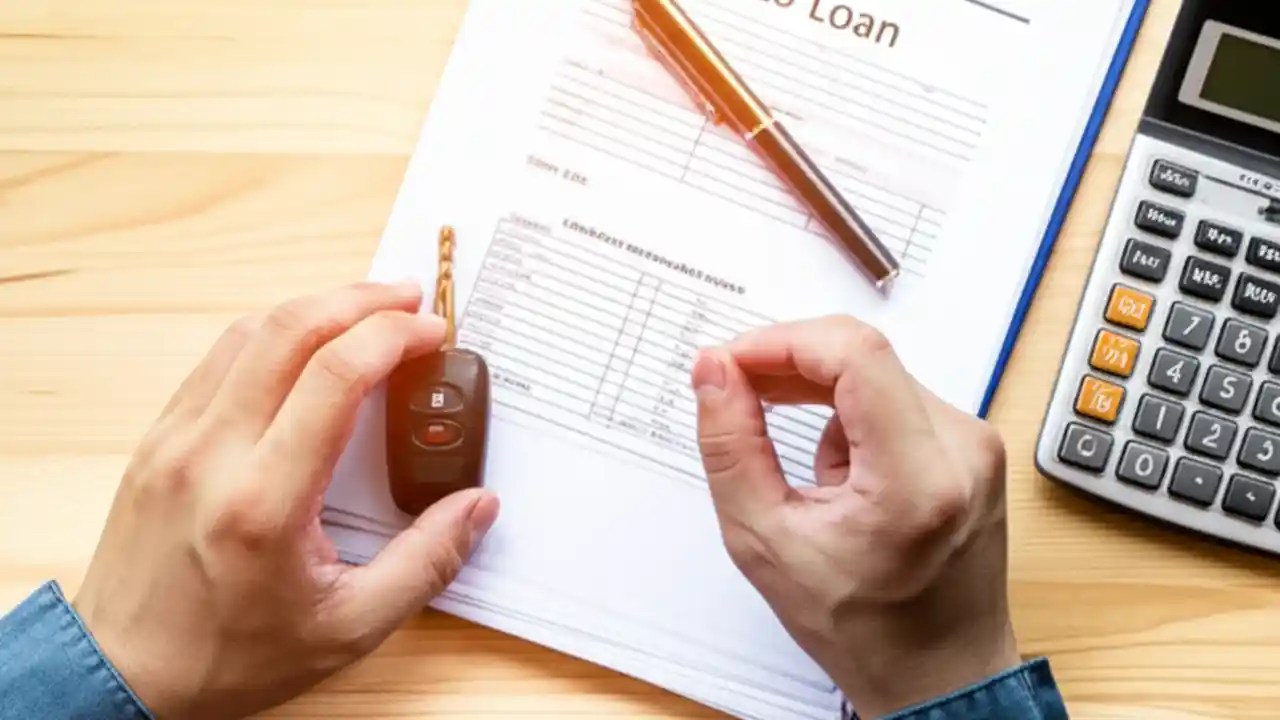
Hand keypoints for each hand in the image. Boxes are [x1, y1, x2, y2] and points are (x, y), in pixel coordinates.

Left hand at [72, 282, 499, 719]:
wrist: (124, 676)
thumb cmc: (229, 657)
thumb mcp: (349, 627)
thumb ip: (426, 562)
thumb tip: (477, 507)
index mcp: (264, 500)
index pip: (334, 376)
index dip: (392, 337)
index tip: (430, 332)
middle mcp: (211, 454)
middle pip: (289, 329)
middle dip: (359, 299)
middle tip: (406, 299)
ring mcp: (175, 440)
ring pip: (248, 332)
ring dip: (314, 307)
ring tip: (363, 311)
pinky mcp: (157, 441)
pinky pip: (218, 360)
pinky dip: (270, 334)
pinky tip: (303, 345)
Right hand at [691, 316, 1017, 718]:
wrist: (941, 676)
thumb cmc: (864, 629)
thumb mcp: (767, 543)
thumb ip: (732, 447)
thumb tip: (714, 371)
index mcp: (918, 480)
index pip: (855, 356)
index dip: (782, 342)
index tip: (732, 361)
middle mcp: (964, 450)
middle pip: (865, 358)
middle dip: (790, 365)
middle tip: (736, 390)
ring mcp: (977, 446)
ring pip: (877, 377)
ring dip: (822, 400)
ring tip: (803, 474)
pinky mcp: (974, 448)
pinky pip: (898, 402)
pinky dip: (854, 420)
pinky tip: (841, 479)